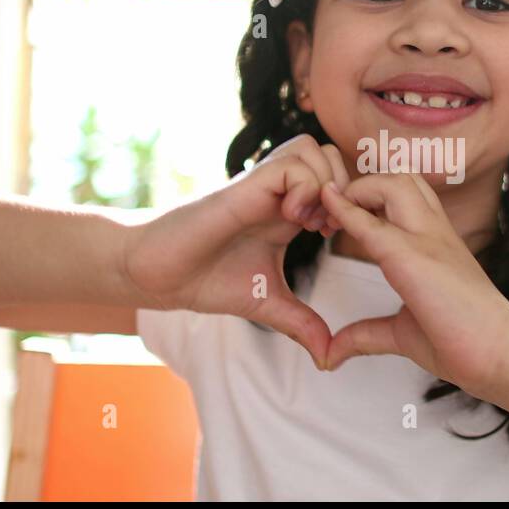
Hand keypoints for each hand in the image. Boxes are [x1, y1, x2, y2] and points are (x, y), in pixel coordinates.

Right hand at [123, 134, 348, 368]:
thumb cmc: (206, 280)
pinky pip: (291, 165)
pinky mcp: (245, 186)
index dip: (349, 204)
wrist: (159, 274)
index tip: (337, 238)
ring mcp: (262, 186)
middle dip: (343, 189)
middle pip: (330, 154)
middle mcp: (278, 192)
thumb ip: (301, 323)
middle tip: (328, 228)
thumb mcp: (267, 304)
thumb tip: (328, 358)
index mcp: (288, 211)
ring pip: (313, 149)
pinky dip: (303, 188)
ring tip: (309, 223)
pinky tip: (290, 219)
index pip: (336, 179)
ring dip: (323, 184)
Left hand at [319, 173, 508, 394]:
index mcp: (437, 244)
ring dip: (358, 189)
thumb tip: (332, 353)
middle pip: (402, 178)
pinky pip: (372, 222)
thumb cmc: (464, 344)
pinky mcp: (413, 257)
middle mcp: (435, 233)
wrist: (501, 355)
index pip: (405, 199)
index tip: (340, 215)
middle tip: (334, 211)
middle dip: (365, 184)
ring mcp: (427, 240)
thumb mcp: (403, 334)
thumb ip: (366, 335)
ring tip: (331, 211)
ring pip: (393, 182)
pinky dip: (345, 210)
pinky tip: (328, 204)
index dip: (370, 199)